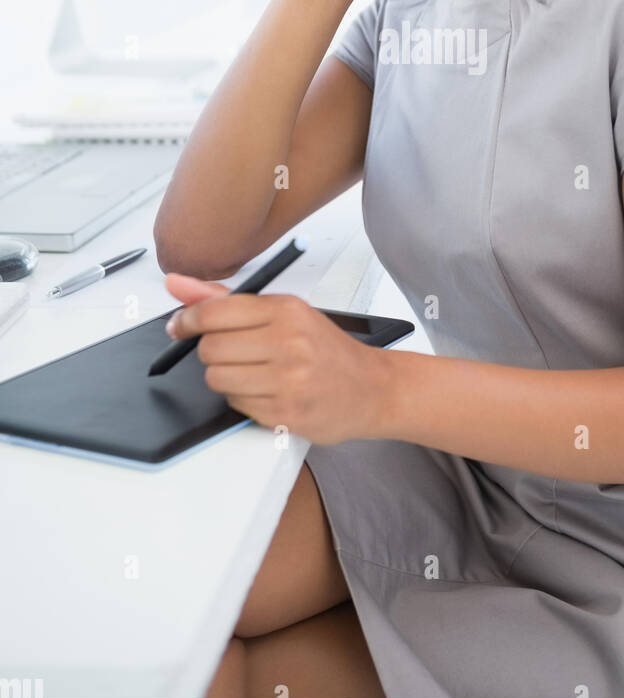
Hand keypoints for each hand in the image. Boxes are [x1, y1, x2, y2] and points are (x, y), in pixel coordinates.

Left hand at [163, 273, 390, 444]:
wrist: (372, 388)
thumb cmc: (326, 349)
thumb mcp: (285, 312)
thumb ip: (227, 300)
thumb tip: (177, 283)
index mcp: (287, 309)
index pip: (215, 312)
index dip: (187, 320)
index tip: (180, 327)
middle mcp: (289, 342)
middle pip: (211, 348)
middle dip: (213, 352)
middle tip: (236, 352)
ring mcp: (288, 380)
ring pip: (217, 379)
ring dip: (226, 379)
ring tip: (254, 374)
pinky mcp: (286, 413)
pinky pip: (236, 406)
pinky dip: (244, 400)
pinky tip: (268, 392)